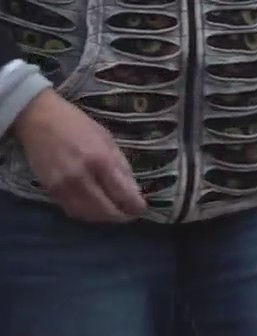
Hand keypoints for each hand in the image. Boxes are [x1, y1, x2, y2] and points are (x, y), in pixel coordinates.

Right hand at [12, 89, 144, 223]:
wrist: (37, 117)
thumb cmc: (76, 125)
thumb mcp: (107, 140)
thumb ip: (121, 167)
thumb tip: (134, 192)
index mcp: (100, 160)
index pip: (123, 195)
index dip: (135, 207)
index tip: (140, 208)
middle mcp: (82, 176)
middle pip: (107, 211)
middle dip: (122, 215)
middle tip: (128, 213)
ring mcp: (63, 185)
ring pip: (90, 215)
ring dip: (104, 217)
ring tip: (112, 210)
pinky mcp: (50, 189)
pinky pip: (73, 210)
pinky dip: (87, 213)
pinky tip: (93, 207)